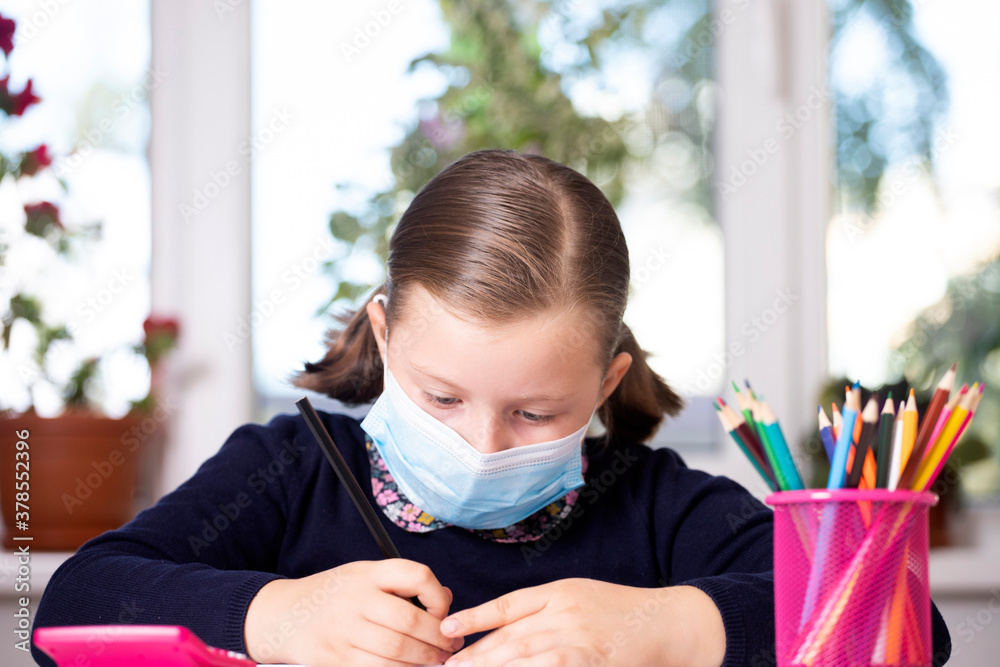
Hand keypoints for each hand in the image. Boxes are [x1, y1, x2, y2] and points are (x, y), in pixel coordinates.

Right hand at [244, 559, 463, 666]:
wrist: (285, 615)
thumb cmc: (335, 595)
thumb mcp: (365, 576)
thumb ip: (403, 584)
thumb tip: (446, 599)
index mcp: (367, 573)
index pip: (416, 575)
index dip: (438, 596)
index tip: (443, 612)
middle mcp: (355, 599)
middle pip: (410, 620)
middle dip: (437, 638)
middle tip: (450, 646)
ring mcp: (344, 631)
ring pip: (397, 651)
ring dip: (423, 660)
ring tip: (435, 661)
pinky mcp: (335, 659)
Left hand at [439, 579, 725, 666]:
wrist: (669, 623)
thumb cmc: (620, 613)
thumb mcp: (577, 597)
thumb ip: (539, 609)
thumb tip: (496, 629)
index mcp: (558, 592)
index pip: (507, 606)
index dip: (475, 618)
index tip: (447, 629)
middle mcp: (564, 613)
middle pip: (508, 639)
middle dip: (474, 657)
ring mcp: (578, 641)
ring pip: (523, 658)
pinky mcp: (591, 662)